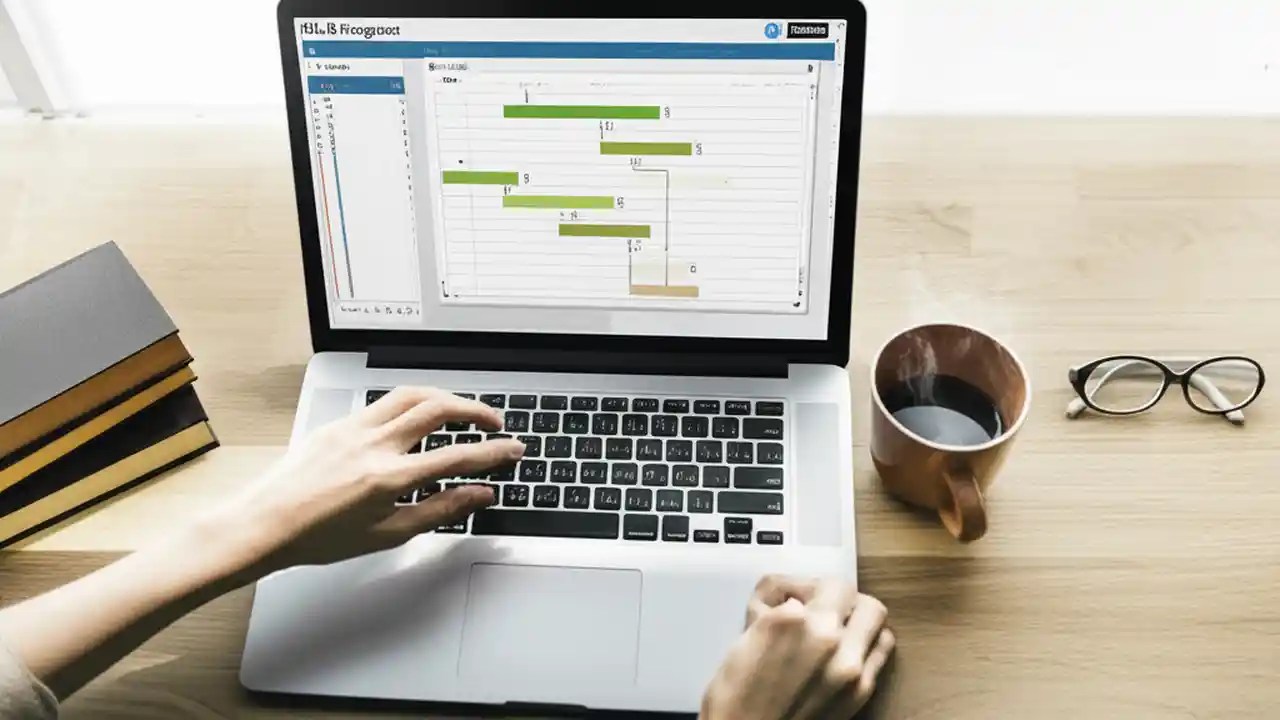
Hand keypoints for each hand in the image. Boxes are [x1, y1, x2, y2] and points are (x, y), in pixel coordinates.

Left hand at [212, 387, 523, 571]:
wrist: (264, 524)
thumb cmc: (318, 537)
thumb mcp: (388, 534)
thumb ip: (439, 510)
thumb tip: (477, 495)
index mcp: (388, 477)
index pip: (457, 456)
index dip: (493, 452)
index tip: (513, 450)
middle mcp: (373, 444)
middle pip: (439, 408)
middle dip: (476, 412)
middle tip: (494, 424)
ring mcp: (354, 428)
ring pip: (411, 394)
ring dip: (446, 397)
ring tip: (463, 411)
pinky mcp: (339, 423)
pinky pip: (385, 403)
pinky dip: (411, 404)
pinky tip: (418, 419)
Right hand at [700, 576, 894, 719]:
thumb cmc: (738, 696)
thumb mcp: (746, 635)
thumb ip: (779, 609)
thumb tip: (796, 600)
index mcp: (795, 622)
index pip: (818, 583)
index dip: (804, 588)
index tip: (795, 596)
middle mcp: (828, 640)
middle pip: (851, 593)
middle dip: (836, 596)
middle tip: (819, 606)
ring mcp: (850, 668)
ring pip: (875, 617)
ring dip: (858, 617)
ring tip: (838, 628)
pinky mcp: (861, 691)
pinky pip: (880, 651)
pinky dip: (867, 644)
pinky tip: (846, 652)